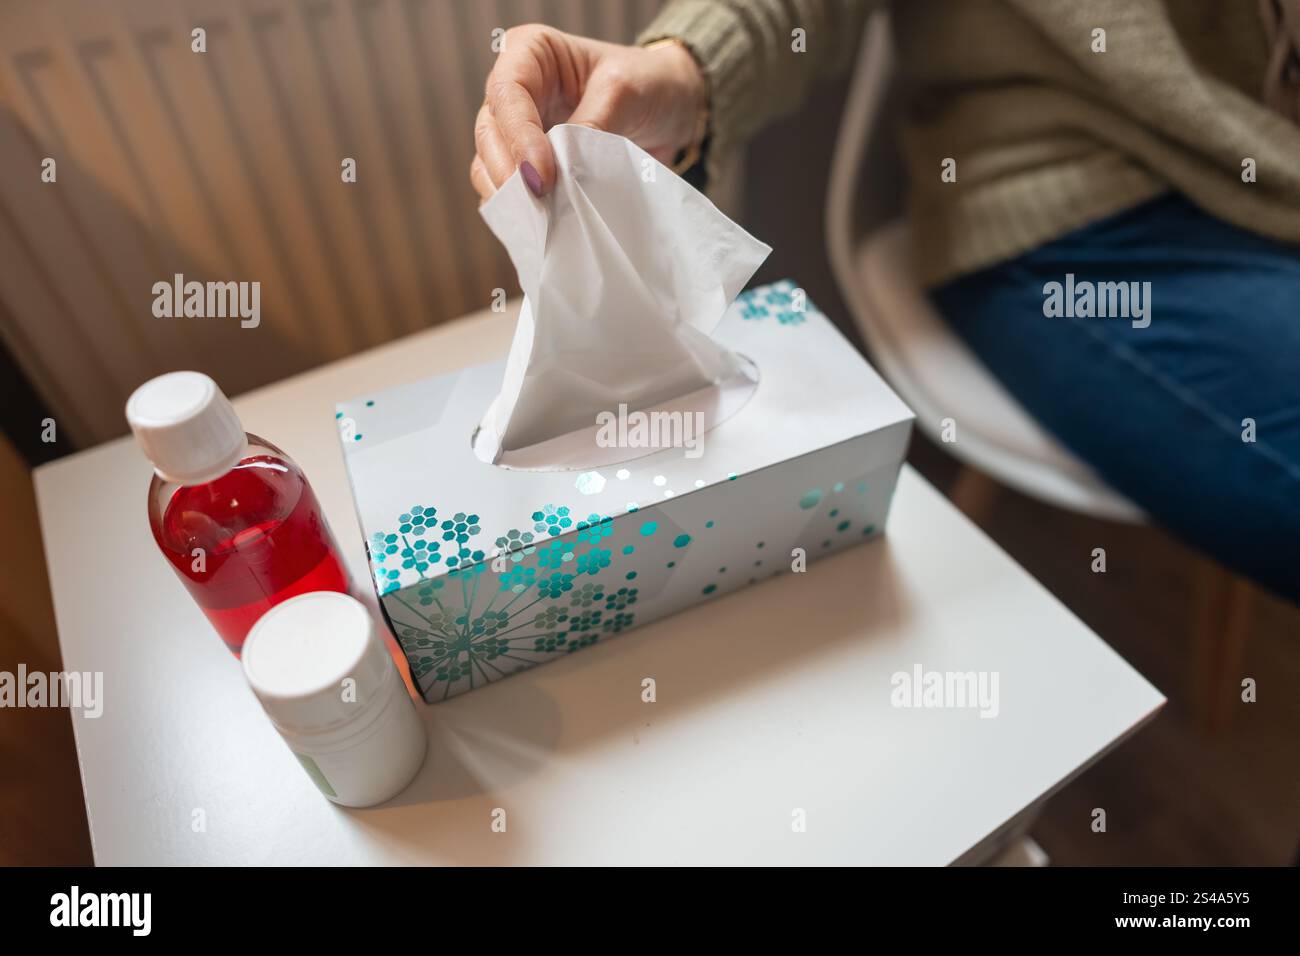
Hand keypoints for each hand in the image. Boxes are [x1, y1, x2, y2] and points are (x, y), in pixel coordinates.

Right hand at [471, 25, 706, 200]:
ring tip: (537, 218)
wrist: (671, 107)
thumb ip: (588, 127)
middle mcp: (516, 88)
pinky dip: (519, 206)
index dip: (519, 136)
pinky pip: (509, 186)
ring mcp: (518, 127)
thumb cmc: (648, 83)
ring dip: (510, 193)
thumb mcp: (623, 92)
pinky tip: (536, 223)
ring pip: (490, 162)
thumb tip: (558, 171)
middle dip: (508, 170)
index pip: (507, 92)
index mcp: (531, 52)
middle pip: (490, 131)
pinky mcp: (528, 162)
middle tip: (536, 202)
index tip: (542, 175)